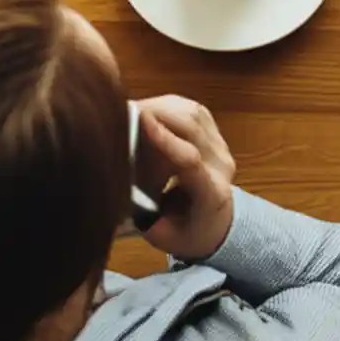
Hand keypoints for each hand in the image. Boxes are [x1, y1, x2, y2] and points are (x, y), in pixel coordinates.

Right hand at [134, 95, 235, 260]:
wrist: (215, 227)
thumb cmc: (184, 233)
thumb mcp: (159, 233)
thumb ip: (141, 209)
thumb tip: (117, 176)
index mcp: (210, 196)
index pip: (190, 161)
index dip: (164, 138)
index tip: (140, 119)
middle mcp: (221, 167)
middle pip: (191, 127)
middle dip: (154, 113)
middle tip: (120, 115)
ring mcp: (222, 147)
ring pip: (192, 112)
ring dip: (158, 107)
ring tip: (131, 114)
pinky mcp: (217, 134)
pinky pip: (192, 109)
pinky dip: (167, 107)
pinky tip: (149, 114)